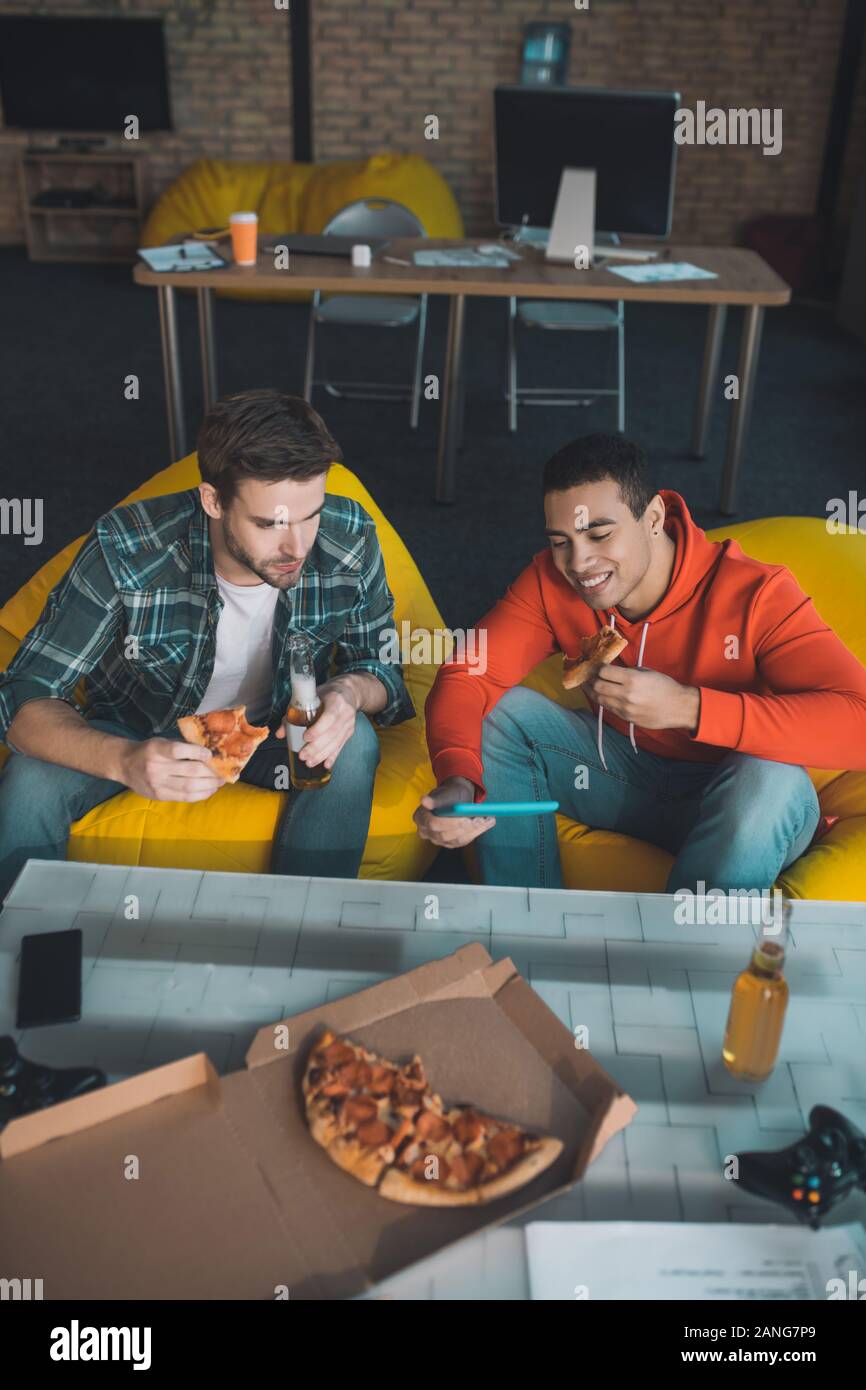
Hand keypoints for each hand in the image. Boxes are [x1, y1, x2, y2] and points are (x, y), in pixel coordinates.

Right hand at [120, 738, 223, 801]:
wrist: (124, 764)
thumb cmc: (149, 750)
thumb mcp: (161, 742)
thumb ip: (182, 746)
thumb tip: (210, 752)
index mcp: (156, 749)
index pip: (178, 750)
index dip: (197, 752)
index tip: (210, 754)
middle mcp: (156, 767)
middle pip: (189, 771)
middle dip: (211, 772)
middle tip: (223, 771)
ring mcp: (157, 783)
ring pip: (189, 786)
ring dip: (209, 785)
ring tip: (219, 782)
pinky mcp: (159, 796)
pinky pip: (184, 797)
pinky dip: (200, 794)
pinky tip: (209, 790)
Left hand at [276, 683, 356, 769]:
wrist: (349, 692)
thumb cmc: (327, 694)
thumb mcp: (311, 697)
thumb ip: (294, 714)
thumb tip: (280, 734)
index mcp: (335, 701)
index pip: (329, 717)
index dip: (318, 729)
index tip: (306, 737)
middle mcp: (345, 713)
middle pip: (331, 733)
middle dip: (316, 747)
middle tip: (303, 755)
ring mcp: (349, 724)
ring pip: (336, 742)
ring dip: (322, 754)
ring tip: (309, 762)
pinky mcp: (349, 732)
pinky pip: (341, 746)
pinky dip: (333, 756)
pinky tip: (325, 764)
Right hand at [413, 776, 496, 848]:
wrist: (455, 800)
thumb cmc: (448, 795)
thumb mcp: (443, 794)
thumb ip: (435, 799)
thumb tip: (424, 801)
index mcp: (420, 817)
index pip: (433, 824)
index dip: (450, 823)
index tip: (465, 819)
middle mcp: (426, 831)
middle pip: (445, 835)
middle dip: (464, 828)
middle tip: (480, 820)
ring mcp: (437, 839)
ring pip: (456, 840)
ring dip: (473, 831)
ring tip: (487, 820)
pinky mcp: (449, 843)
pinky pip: (462, 842)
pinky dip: (475, 833)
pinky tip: (485, 824)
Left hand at [583, 666, 700, 731]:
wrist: (678, 707)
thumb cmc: (665, 686)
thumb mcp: (646, 672)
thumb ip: (627, 672)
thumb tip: (610, 670)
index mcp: (632, 679)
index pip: (604, 671)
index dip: (598, 668)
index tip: (596, 666)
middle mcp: (627, 694)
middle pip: (598, 686)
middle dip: (590, 680)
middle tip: (587, 676)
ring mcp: (626, 708)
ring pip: (600, 699)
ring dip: (592, 691)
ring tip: (588, 686)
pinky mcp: (627, 718)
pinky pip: (609, 708)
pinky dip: (603, 700)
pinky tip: (601, 695)